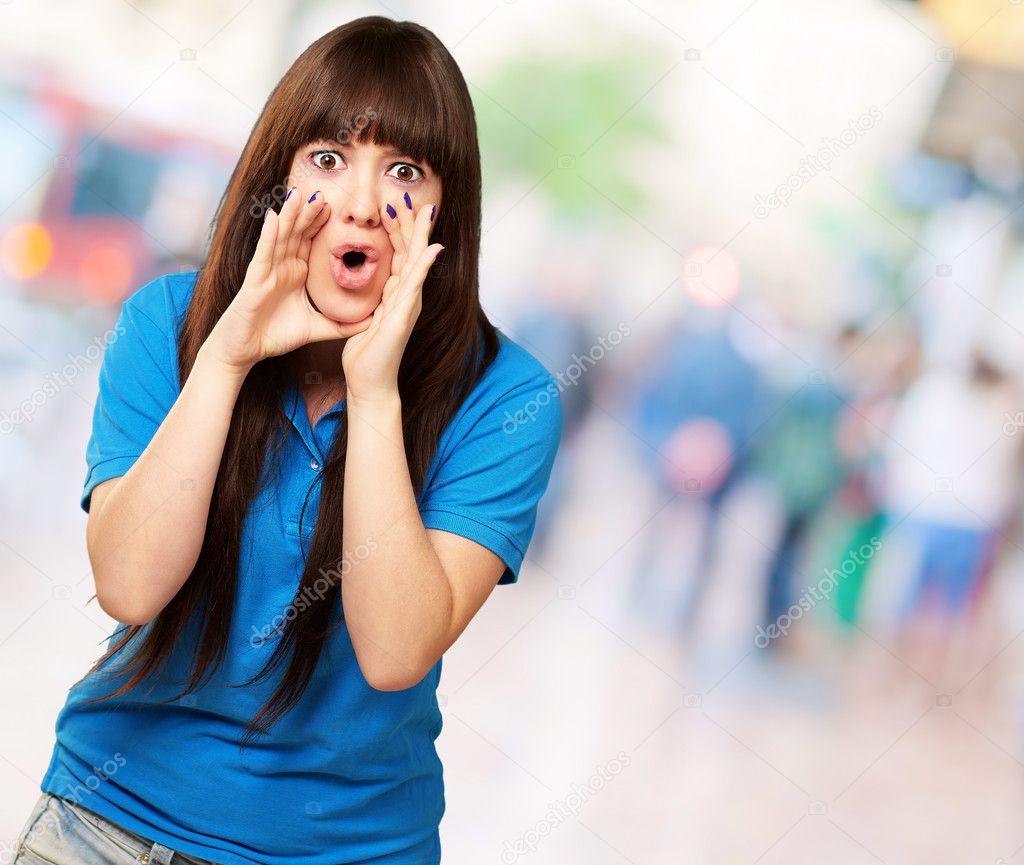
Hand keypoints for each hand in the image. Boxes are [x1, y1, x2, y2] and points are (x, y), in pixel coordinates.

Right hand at [207, 188, 374, 370]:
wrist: (245, 351)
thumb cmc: (275, 336)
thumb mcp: (315, 329)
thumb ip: (340, 325)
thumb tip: (370, 324)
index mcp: (296, 274)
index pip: (310, 242)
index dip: (321, 224)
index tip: (338, 208)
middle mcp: (282, 267)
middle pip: (297, 233)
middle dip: (309, 213)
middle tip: (324, 191)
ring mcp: (267, 270)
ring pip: (281, 237)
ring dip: (290, 215)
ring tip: (300, 193)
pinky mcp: (255, 279)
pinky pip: (263, 253)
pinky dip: (269, 234)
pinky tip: (273, 216)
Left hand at [340, 197, 443, 405]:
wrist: (370, 382)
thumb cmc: (368, 355)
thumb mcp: (369, 319)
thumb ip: (376, 301)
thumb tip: (377, 287)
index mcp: (396, 294)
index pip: (399, 255)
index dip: (396, 231)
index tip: (392, 207)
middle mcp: (407, 296)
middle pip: (411, 252)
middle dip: (410, 224)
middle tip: (407, 195)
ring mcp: (409, 304)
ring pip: (417, 262)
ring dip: (419, 235)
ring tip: (422, 209)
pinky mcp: (405, 314)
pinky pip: (415, 284)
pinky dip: (424, 265)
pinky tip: (431, 248)